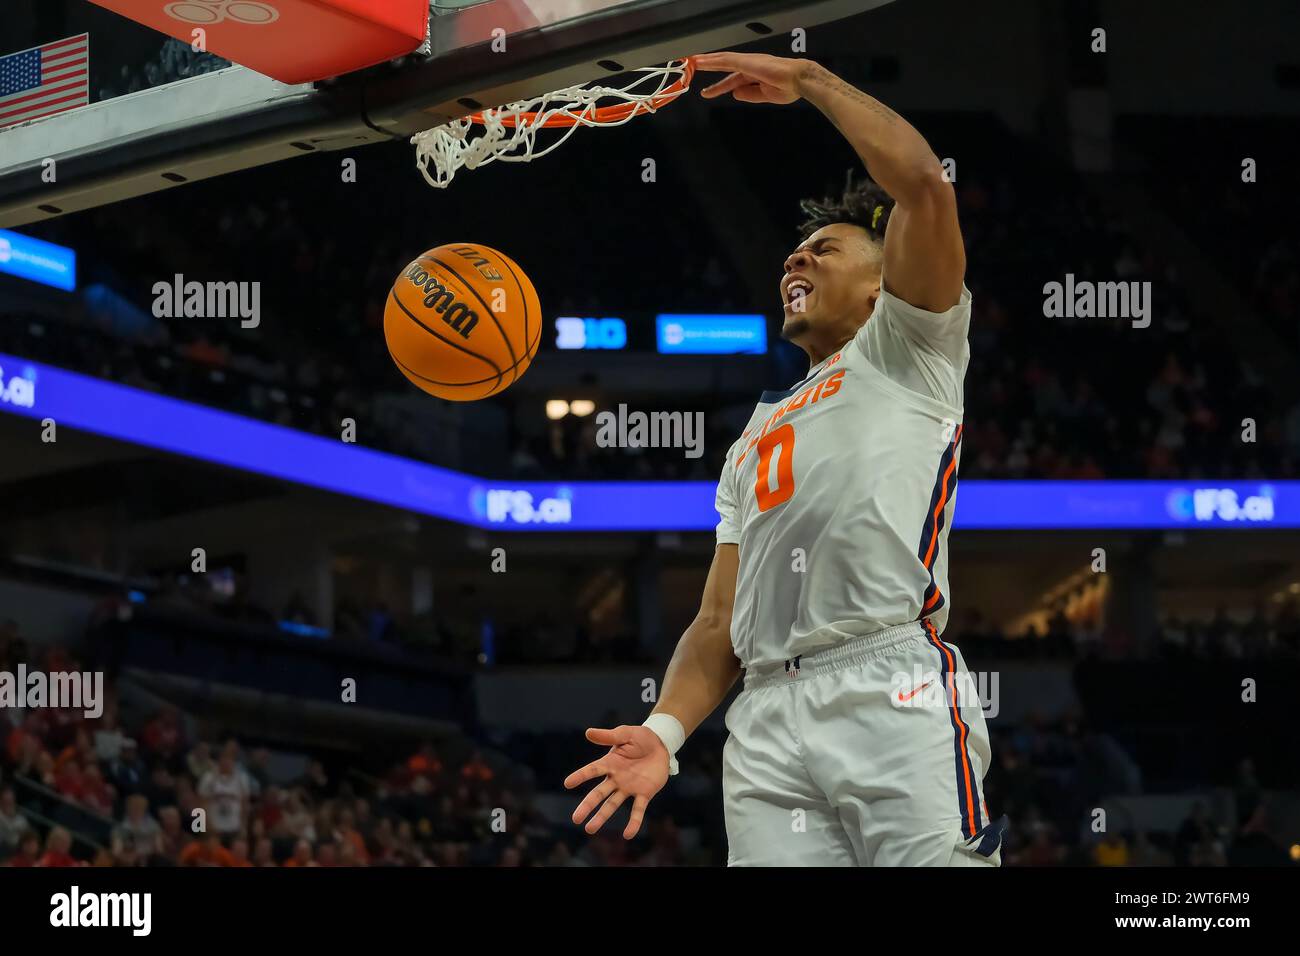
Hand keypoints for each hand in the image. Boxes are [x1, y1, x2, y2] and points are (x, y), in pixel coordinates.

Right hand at [564, 724, 669, 838]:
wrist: (661, 745)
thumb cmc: (641, 737)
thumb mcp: (625, 733)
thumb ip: (608, 736)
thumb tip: (588, 732)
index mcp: (610, 763)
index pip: (592, 770)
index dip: (581, 776)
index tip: (567, 783)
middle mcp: (616, 778)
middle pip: (599, 794)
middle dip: (587, 806)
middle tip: (575, 819)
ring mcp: (629, 787)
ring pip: (612, 804)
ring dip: (602, 817)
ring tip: (590, 829)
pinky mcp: (644, 794)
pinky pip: (638, 810)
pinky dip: (633, 822)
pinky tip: (628, 834)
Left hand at [694, 52, 809, 104]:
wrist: (798, 80)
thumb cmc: (786, 88)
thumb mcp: (764, 96)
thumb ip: (749, 94)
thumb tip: (734, 94)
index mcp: (754, 75)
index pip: (733, 80)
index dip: (719, 87)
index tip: (707, 93)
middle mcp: (749, 65)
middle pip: (725, 67)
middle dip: (710, 68)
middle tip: (694, 68)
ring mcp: (747, 62)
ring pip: (723, 60)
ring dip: (707, 61)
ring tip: (692, 62)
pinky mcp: (745, 61)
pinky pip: (725, 60)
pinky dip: (712, 60)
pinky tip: (701, 61)